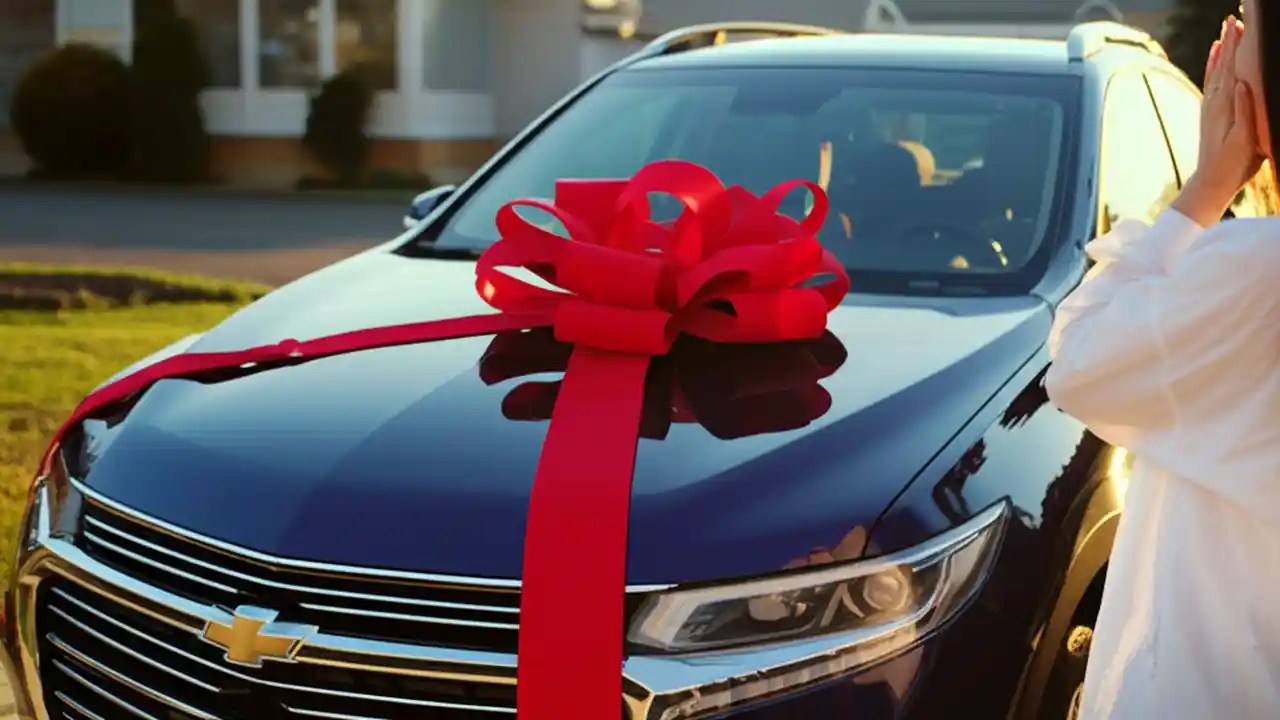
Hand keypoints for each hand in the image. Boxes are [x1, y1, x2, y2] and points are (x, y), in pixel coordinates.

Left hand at [1174, 15, 1264, 225]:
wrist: (1212, 181)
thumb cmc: (1233, 163)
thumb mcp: (1244, 140)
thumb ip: (1243, 111)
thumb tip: (1240, 83)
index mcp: (1225, 105)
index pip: (1232, 68)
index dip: (1236, 46)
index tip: (1239, 24)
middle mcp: (1214, 101)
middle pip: (1223, 64)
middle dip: (1229, 41)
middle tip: (1232, 18)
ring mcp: (1211, 105)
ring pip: (1217, 70)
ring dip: (1222, 49)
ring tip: (1225, 30)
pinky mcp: (1211, 111)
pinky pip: (1213, 81)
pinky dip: (1215, 65)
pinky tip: (1217, 55)